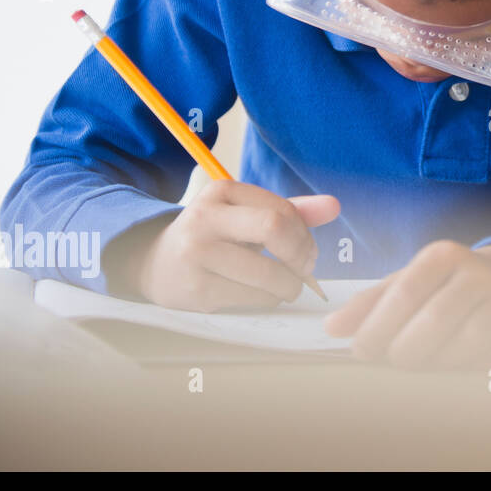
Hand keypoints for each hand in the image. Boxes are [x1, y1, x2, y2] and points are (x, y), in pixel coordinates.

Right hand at [122, 180, 338, 310]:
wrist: (156, 263)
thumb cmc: (215, 237)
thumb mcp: (247, 214)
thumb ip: (292, 211)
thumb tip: (334, 206)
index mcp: (222, 191)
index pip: (282, 210)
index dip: (305, 234)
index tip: (306, 250)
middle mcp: (205, 218)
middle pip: (274, 229)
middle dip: (301, 255)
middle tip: (304, 270)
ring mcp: (197, 254)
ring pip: (268, 273)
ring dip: (289, 285)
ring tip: (287, 286)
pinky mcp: (196, 289)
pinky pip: (252, 298)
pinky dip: (268, 299)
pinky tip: (260, 294)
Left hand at [323, 241, 490, 369]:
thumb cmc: (443, 285)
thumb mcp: (407, 281)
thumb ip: (368, 303)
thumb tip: (331, 328)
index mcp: (444, 255)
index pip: (405, 293)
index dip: (377, 327)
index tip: (361, 350)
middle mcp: (478, 274)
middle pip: (434, 322)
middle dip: (403, 351)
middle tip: (392, 360)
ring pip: (464, 346)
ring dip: (434, 364)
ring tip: (421, 361)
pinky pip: (488, 361)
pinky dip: (463, 369)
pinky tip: (452, 361)